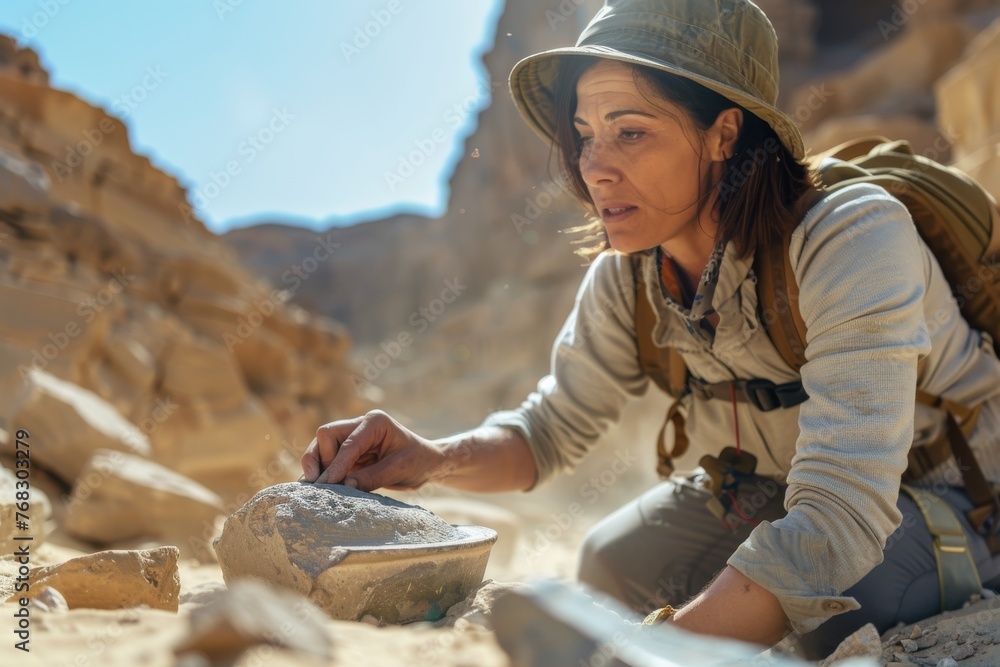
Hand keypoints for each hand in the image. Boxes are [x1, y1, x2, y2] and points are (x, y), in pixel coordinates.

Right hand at [300, 410, 444, 491]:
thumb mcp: (399, 470)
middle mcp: (361, 425)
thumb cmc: (418, 461)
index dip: (336, 464)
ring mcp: (354, 438)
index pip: (348, 442)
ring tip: (317, 489)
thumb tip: (344, 485)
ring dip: (318, 466)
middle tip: (319, 485)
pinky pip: (329, 460)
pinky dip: (324, 473)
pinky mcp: (350, 453)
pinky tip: (322, 488)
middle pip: (327, 435)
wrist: (428, 463)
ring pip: (323, 447)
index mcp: (375, 422)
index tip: (327, 484)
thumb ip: (371, 477)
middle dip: (319, 459)